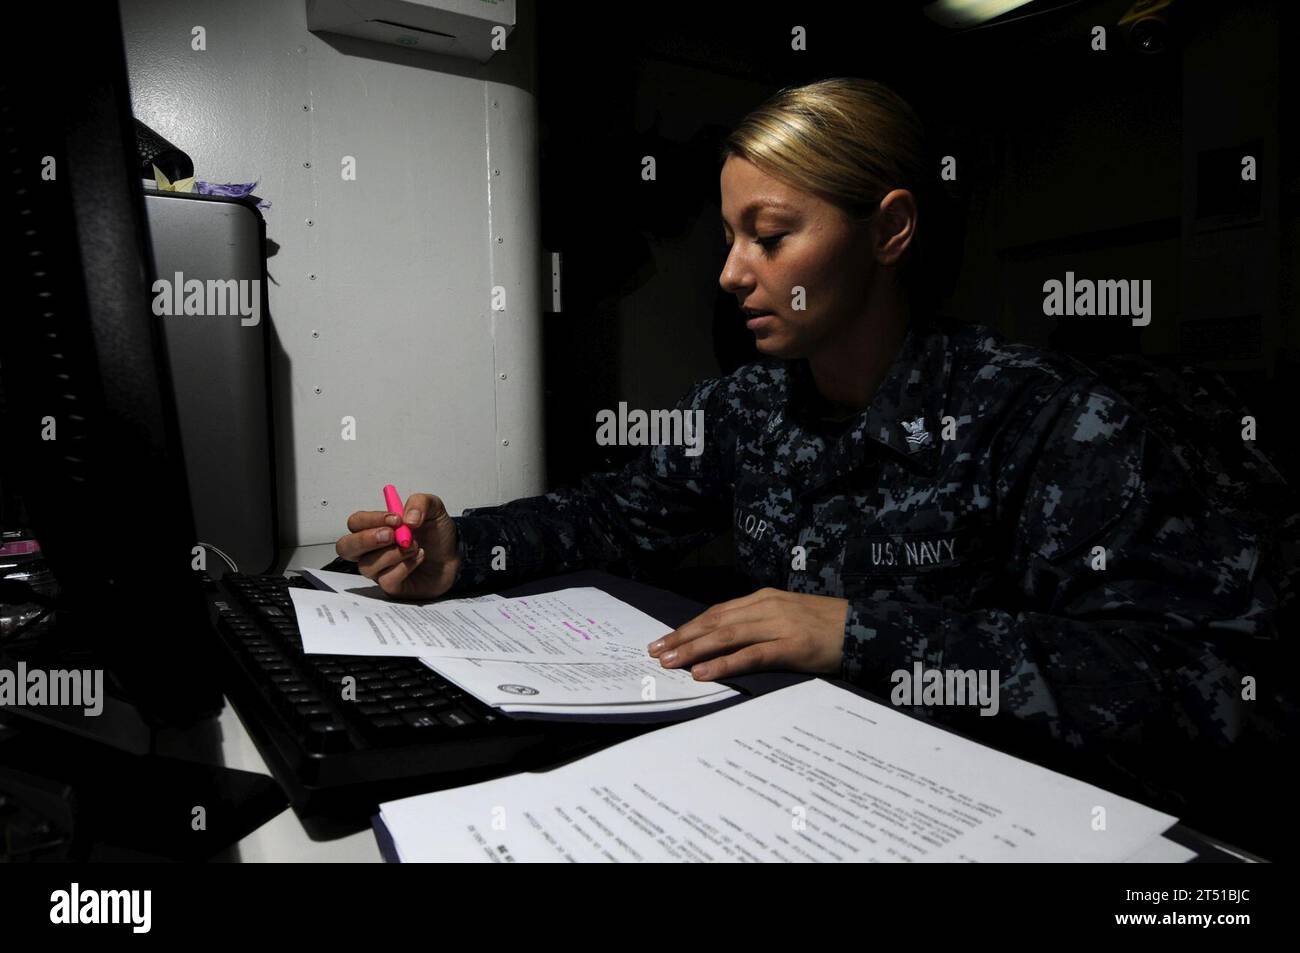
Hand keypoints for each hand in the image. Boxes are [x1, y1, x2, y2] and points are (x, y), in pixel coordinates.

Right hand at [334, 492, 461, 598]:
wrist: (454, 555)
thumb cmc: (436, 533)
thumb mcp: (433, 508)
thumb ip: (420, 503)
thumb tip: (408, 519)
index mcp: (375, 527)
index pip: (356, 523)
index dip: (371, 520)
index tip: (396, 518)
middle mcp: (371, 550)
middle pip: (346, 547)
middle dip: (366, 540)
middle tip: (392, 535)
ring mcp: (379, 570)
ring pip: (367, 566)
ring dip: (393, 554)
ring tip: (415, 546)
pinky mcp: (392, 586)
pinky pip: (386, 580)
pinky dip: (405, 568)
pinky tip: (419, 558)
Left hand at [647, 587, 848, 680]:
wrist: (865, 629)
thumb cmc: (826, 627)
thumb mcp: (789, 617)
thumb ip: (760, 624)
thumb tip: (725, 641)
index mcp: (764, 598)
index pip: (717, 612)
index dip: (688, 627)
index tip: (664, 640)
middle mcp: (767, 606)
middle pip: (715, 621)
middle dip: (682, 637)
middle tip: (655, 652)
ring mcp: (779, 624)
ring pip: (726, 635)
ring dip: (694, 650)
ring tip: (670, 662)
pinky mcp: (791, 646)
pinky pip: (750, 655)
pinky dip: (724, 664)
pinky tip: (703, 673)